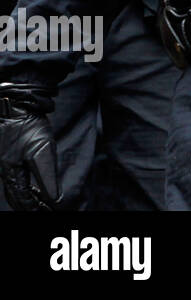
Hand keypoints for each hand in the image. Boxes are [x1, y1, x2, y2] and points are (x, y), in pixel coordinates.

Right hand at [0, 82, 59, 210]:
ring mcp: (7, 160)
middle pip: (15, 194)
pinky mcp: (9, 151)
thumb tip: (55, 199)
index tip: (45, 214)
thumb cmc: (28, 128)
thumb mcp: (43, 153)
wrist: (15, 105)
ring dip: (24, 196)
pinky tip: (28, 180)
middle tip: (40, 211)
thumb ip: (47, 177)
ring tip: (35, 202)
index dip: (34, 208)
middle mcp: (7, 169)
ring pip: (14, 185)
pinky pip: (14, 174)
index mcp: (13, 173)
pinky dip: (22, 183)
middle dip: (27, 205)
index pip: (23, 199)